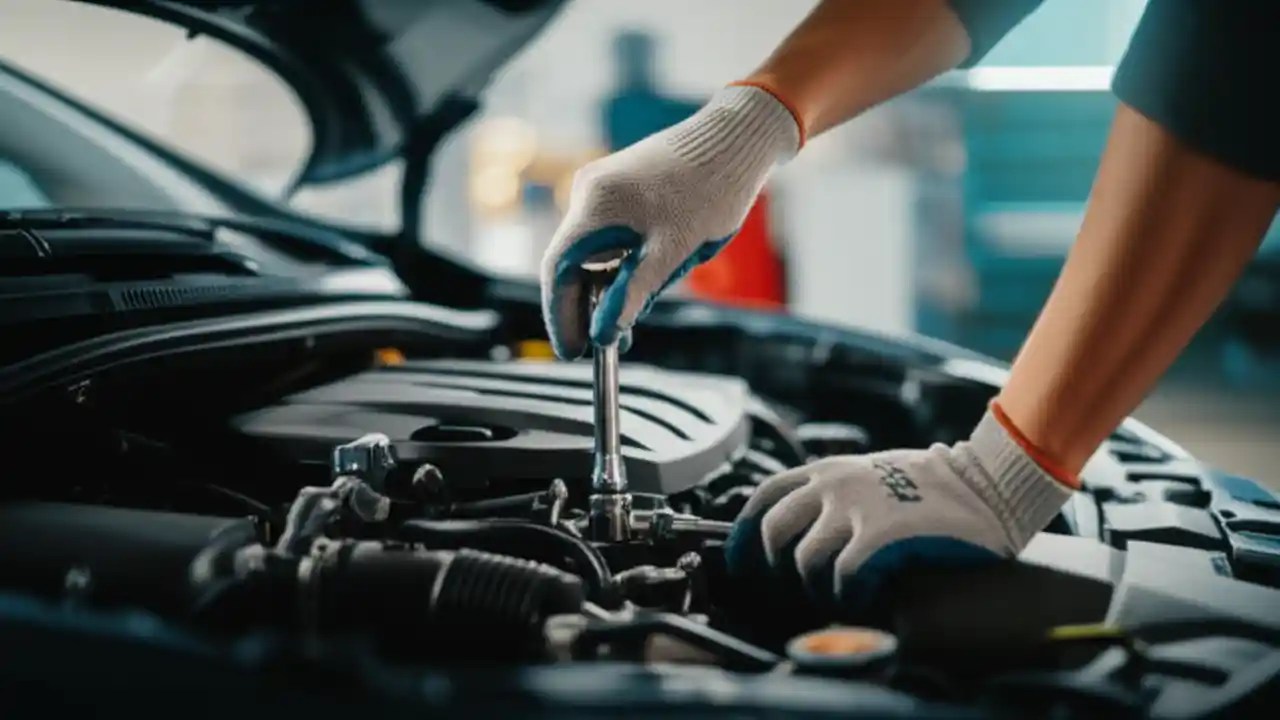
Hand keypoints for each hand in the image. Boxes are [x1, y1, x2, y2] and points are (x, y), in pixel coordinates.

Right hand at [540, 85, 799, 358]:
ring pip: (593, 253)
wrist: (737, 138)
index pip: (556, 272)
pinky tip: (645, 281)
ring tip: (635, 315)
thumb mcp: (672, 252)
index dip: (560, 317)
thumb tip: (603, 334)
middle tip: (610, 343)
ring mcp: (604, 187)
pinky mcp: (620, 187)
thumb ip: (632, 294)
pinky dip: (620, 265)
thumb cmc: (711, 189)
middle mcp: (589, 191)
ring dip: (607, 288)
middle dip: (587, 307)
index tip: (572, 351)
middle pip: (571, 263)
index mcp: (595, 205)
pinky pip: (608, 237)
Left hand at [724, 409, 1072, 615]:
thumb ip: (833, 493)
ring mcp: (857, 508)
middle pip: (772, 532)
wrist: (987, 482)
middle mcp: (834, 485)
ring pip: (804, 560)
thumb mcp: (869, 474)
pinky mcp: (882, 535)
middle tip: (795, 589)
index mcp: (828, 469)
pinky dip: (846, 595)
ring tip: (838, 596)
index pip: (763, 497)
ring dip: (816, 588)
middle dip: (776, 569)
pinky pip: (842, 576)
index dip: (743, 534)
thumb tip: (799, 530)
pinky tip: (862, 597)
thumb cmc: (932, 485)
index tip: (742, 563)